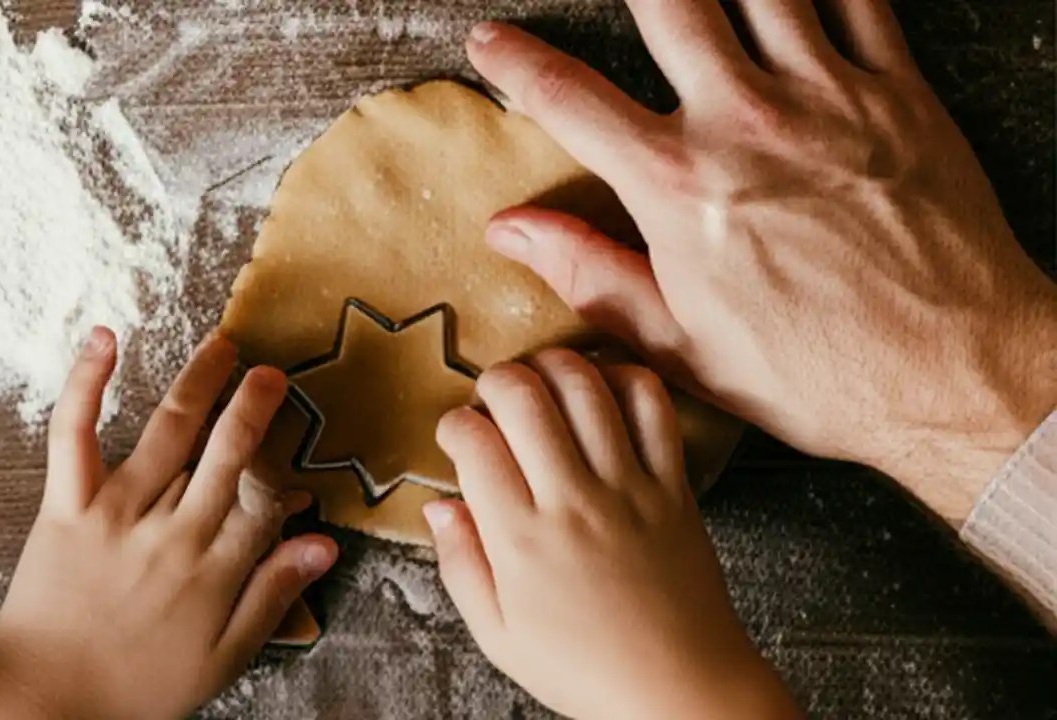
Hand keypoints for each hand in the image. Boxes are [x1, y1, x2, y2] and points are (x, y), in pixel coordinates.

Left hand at [0, 328, 337, 719]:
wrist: (41, 700)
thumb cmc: (134, 688)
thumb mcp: (222, 659)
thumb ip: (273, 596)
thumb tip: (325, 544)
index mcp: (214, 569)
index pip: (265, 504)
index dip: (287, 478)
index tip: (300, 461)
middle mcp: (173, 531)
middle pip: (227, 454)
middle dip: (253, 408)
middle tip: (272, 374)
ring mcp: (118, 512)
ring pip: (169, 432)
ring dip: (199, 382)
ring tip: (223, 345)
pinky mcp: (67, 504)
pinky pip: (75, 434)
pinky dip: (87, 384)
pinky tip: (105, 340)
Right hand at [428, 349, 798, 719]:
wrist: (680, 689)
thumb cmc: (585, 669)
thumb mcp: (498, 636)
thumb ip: (460, 566)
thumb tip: (437, 505)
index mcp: (519, 539)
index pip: (473, 442)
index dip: (454, 423)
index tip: (457, 435)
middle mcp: (571, 501)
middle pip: (523, 395)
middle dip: (495, 379)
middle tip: (493, 397)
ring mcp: (627, 487)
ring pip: (585, 386)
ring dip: (553, 365)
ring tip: (541, 378)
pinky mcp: (671, 485)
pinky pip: (653, 407)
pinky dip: (625, 378)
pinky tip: (603, 386)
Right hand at [466, 5, 1056, 523]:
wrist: (956, 372)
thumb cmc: (820, 373)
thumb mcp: (682, 344)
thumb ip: (590, 272)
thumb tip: (513, 232)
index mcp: (679, 187)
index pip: (570, 98)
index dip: (516, 61)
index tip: (492, 43)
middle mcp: (745, 122)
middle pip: (669, 4)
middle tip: (622, 5)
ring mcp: (827, 97)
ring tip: (698, 1)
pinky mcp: (897, 92)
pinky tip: (793, 1)